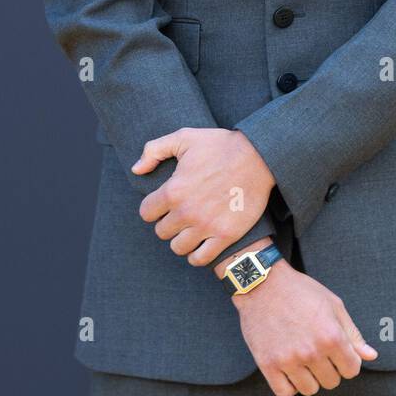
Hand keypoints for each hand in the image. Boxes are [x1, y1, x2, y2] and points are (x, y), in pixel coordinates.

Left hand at [132, 127, 275, 265]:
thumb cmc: (220, 145)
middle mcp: (187, 212)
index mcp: (173, 190)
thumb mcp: (184, 137)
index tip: (163, 204)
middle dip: (168, 223)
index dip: (153, 208)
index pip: (146, 213)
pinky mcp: (225, 235)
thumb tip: (136, 170)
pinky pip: (201, 258)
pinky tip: (201, 242)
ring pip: (178, 248)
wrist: (258, 156)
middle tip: (180, 214)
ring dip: (182, 239)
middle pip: (161, 232)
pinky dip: (197, 254)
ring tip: (190, 228)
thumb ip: (154, 150)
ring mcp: (206, 226)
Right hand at [232, 263, 377, 395]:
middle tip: (316, 350)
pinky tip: (288, 368)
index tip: (336, 350)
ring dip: (309, 378)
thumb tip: (371, 356)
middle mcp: (311, 351)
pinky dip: (289, 385)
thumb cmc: (301, 291)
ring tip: (301, 358)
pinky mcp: (267, 364)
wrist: (262, 284)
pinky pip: (285, 392)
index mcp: (332, 336)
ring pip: (310, 389)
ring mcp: (288, 360)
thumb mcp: (333, 305)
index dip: (347, 361)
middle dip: (329, 369)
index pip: (352, 370)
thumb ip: (353, 334)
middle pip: (332, 381)